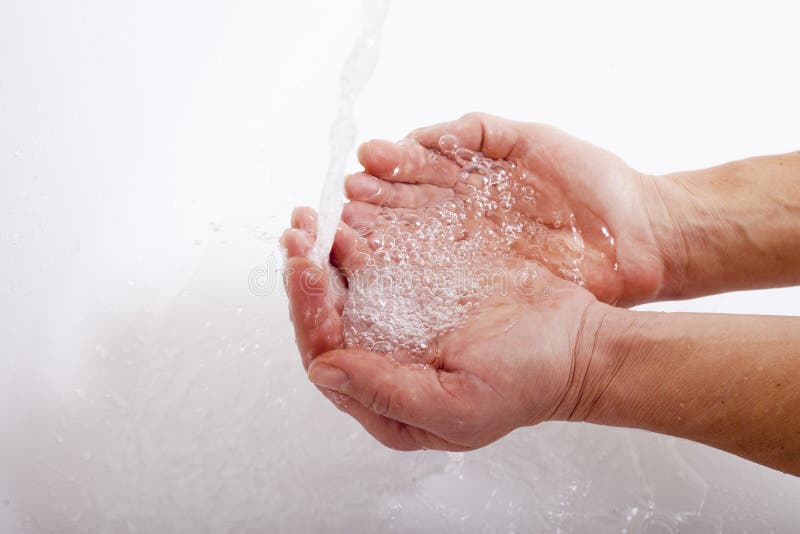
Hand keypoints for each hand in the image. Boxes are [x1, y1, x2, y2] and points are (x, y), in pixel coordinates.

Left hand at [282, 207, 613, 450]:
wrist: (579, 343)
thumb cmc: (529, 381)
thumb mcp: (460, 406)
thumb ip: (387, 392)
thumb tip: (321, 369)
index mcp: (385, 398)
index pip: (325, 354)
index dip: (309, 313)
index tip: (307, 274)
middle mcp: (383, 357)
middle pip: (326, 316)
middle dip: (306, 275)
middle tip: (298, 233)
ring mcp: (401, 318)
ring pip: (345, 284)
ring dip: (324, 251)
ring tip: (313, 219)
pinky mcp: (421, 285)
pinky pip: (380, 259)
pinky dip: (361, 237)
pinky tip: (351, 213)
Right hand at [344, 112, 671, 305]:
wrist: (642, 238)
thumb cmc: (595, 186)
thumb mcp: (534, 142)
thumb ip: (480, 133)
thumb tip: (421, 137)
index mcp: (470, 184)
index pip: (416, 176)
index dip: (388, 172)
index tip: (362, 167)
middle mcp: (462, 222)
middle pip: (405, 214)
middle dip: (372, 209)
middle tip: (343, 207)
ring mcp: (470, 260)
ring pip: (413, 251)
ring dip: (378, 244)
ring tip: (348, 236)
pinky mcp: (484, 294)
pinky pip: (438, 288)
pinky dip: (406, 282)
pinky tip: (379, 273)